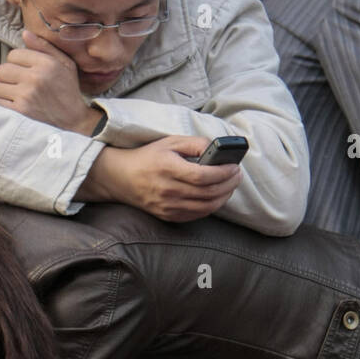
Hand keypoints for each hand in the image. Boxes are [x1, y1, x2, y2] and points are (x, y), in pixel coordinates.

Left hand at [0, 29, 99, 132]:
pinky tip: (16, 106)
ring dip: (4, 91)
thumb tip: (24, 34)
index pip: (13, 54)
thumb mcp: (65, 64)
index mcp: (46, 63)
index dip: (16, 62)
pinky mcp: (20, 112)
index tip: (24, 71)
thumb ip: (45, 47)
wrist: (75, 122)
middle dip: (7, 77)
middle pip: (2, 70)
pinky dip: (4, 105)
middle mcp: (35, 78)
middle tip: (17, 84)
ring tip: (16, 95)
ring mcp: (26, 96)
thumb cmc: (68, 91)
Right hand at [93, 135, 242, 221]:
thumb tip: (217, 150)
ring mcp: (167, 206)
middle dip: (228, 184)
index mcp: (167, 168)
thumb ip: (195, 143)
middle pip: (207, 193)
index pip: (202, 176)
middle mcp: (167, 190)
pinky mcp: (168, 216)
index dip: (223, 172)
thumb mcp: (170, 142)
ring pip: (205, 207)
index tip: (234, 166)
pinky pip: (196, 215)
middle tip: (237, 175)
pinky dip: (211, 207)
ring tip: (231, 185)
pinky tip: (217, 196)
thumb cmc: (149, 157)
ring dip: (224, 197)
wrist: (122, 178)